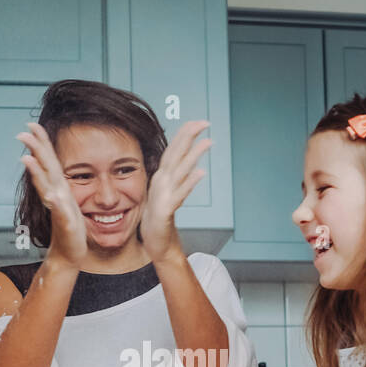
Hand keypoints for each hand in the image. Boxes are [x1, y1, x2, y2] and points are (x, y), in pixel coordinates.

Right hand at [16, 121, 88, 268]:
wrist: (69, 254)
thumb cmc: (69, 230)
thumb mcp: (67, 204)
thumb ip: (57, 188)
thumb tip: (51, 174)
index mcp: (58, 188)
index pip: (49, 161)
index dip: (41, 143)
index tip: (32, 125)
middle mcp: (56, 196)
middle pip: (44, 169)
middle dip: (35, 151)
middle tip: (22, 133)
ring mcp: (59, 209)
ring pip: (47, 187)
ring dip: (37, 173)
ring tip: (26, 158)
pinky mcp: (66, 223)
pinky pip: (60, 211)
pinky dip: (55, 203)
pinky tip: (51, 194)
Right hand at [139, 120, 210, 262]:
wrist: (157, 244)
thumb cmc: (161, 219)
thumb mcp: (169, 193)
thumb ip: (178, 178)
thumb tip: (192, 166)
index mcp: (161, 177)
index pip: (172, 150)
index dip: (184, 135)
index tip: (196, 122)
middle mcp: (161, 183)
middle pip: (175, 154)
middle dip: (188, 136)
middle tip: (203, 122)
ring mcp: (163, 196)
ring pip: (180, 171)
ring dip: (193, 155)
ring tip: (208, 143)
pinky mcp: (166, 211)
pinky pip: (180, 195)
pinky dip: (190, 183)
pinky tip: (200, 173)